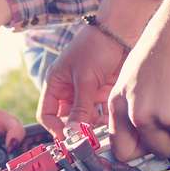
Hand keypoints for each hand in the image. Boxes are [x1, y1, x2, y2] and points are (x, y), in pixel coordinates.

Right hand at [38, 0, 158, 137]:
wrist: (122, 31)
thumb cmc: (96, 46)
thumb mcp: (85, 79)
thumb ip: (80, 107)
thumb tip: (73, 133)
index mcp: (56, 82)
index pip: (48, 113)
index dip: (55, 128)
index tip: (68, 140)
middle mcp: (69, 89)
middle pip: (68, 118)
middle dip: (77, 128)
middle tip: (88, 138)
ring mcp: (86, 90)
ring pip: (85, 117)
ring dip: (93, 123)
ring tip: (103, 124)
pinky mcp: (102, 91)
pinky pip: (100, 111)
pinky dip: (105, 116)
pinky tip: (111, 116)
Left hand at [108, 11, 169, 160]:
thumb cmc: (168, 40)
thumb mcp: (135, 74)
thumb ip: (136, 104)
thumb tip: (144, 133)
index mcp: (122, 102)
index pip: (123, 150)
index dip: (142, 150)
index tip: (154, 147)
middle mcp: (141, 113)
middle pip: (162, 149)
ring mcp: (169, 115)